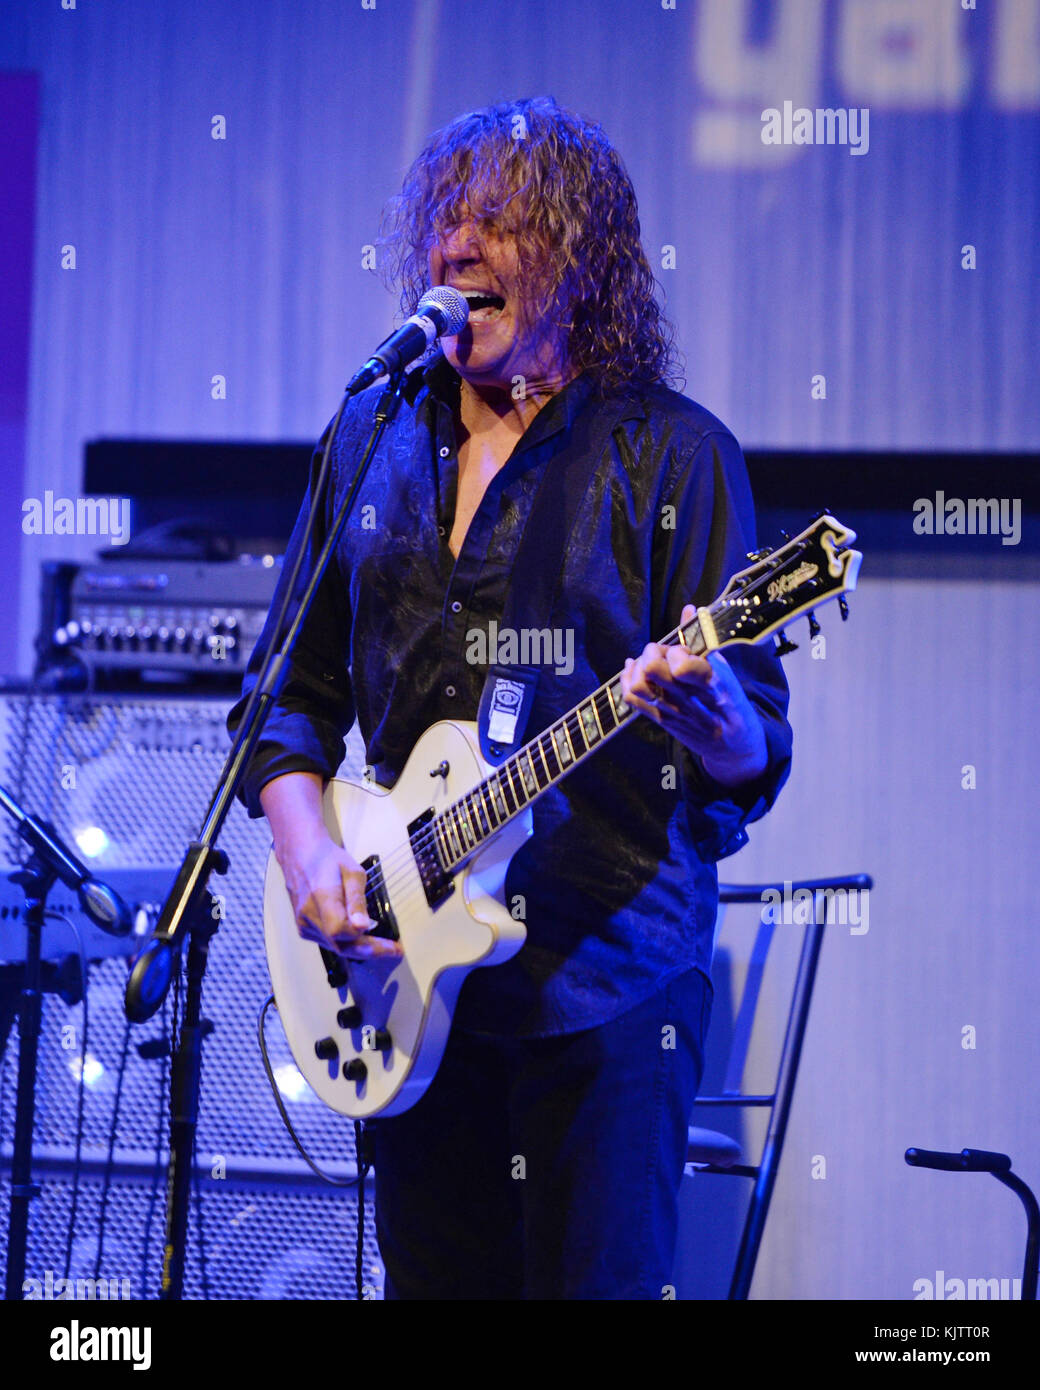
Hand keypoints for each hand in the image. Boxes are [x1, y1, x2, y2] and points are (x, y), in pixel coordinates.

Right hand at [278, 832, 402, 961]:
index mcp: (320, 897)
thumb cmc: (329, 860)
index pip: (339, 930)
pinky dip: (347, 943)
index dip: (364, 940)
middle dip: (370, 950)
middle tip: (395, 950)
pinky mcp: (304, 929)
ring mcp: (303, 924)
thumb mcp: (352, 872)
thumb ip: (357, 900)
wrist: (301, 856)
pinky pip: (329, 943)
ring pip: (335, 946)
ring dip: (361, 949)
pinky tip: (363, 939)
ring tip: (385, 946)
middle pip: (339, 944)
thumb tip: (363, 927)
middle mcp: (308, 915)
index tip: (389, 942)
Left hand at [619, 605, 767, 788]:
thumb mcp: (724, 670)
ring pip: (639, 684)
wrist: (734, 746)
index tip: (683, 650)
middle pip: (653, 670)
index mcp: (712, 683)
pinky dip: (626, 680)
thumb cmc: (730, 701)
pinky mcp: (662, 721)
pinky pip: (632, 699)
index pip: (682, 665)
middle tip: (661, 652)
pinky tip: (632, 670)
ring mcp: (674, 712)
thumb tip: (689, 609)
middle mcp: (691, 699)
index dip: (676, 651)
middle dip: (653, 652)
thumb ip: (703, 640)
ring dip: (638, 667)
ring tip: (647, 662)